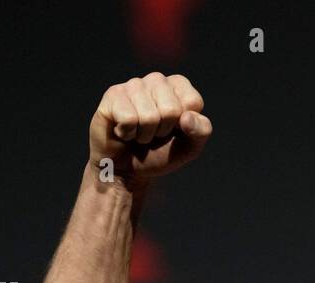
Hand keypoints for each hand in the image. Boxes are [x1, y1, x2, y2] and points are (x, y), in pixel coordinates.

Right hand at [88, 72, 211, 181]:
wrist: (128, 169)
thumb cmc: (160, 153)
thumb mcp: (189, 147)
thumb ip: (201, 131)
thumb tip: (187, 117)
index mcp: (179, 86)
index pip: (192, 102)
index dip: (185, 126)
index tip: (174, 130)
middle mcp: (157, 80)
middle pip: (171, 110)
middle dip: (163, 131)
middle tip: (153, 134)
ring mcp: (133, 85)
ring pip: (149, 116)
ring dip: (144, 135)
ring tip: (138, 133)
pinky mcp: (113, 94)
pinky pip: (128, 119)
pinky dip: (127, 133)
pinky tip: (123, 130)